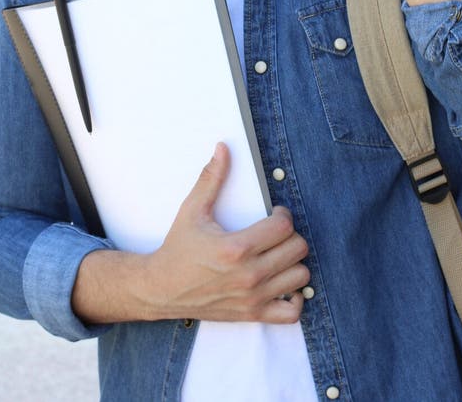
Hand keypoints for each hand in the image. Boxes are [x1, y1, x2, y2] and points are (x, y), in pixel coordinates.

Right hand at [143, 143, 309, 322]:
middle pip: (297, 249)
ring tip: (278, 254)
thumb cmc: (178, 248)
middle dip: (290, 235)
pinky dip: (295, 297)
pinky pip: (292, 312)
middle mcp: (249, 275)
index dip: (283, 214)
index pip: (284, 226)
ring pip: (300, 277)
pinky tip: (282, 282)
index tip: (274, 212)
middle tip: (276, 232)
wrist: (160, 289)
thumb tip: (223, 148)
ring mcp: (253, 298)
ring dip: (293, 263)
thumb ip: (211, 178)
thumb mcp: (192, 210)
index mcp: (236, 247)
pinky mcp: (253, 314)